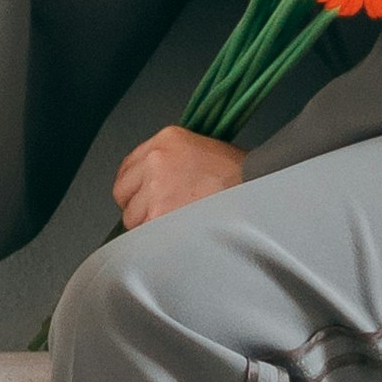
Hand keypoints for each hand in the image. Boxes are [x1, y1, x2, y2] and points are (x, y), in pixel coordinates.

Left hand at [111, 127, 244, 230]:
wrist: (259, 190)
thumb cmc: (238, 175)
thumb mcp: (200, 149)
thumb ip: (169, 161)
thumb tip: (149, 184)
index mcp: (166, 140)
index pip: (127, 167)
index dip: (134, 187)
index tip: (140, 197)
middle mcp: (156, 160)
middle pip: (123, 193)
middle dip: (138, 206)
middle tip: (160, 214)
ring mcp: (156, 189)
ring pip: (132, 218)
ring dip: (149, 225)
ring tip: (175, 225)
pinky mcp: (161, 215)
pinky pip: (144, 235)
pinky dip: (156, 241)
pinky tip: (175, 236)